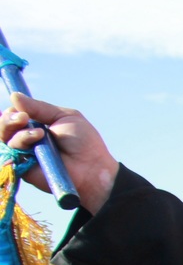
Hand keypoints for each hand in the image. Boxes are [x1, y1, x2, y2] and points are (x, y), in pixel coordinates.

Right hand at [1, 93, 118, 212]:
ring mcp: (25, 154)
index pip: (13, 116)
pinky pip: (11, 154)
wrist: (93, 167)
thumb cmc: (83, 142)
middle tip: (23, 118)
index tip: (19, 107)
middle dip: (8, 119)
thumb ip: (39, 108)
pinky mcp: (24, 169)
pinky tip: (36, 139)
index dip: (13, 111)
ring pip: (5, 139)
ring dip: (17, 131)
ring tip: (38, 133)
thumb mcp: (64, 117)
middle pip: (4, 127)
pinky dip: (21, 142)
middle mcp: (27, 140)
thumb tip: (14, 96)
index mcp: (36, 127)